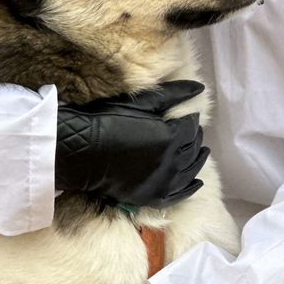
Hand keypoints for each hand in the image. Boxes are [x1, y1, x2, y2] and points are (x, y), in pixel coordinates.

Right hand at [55, 80, 209, 207]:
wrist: (83, 151)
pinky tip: (197, 182)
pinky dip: (190, 187)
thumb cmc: (110, 120)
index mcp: (171, 136)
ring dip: (197, 160)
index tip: (190, 117)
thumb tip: (200, 87)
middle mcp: (172, 161)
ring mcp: (163, 181)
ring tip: (200, 152)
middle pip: (192, 149)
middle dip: (195, 139)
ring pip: (190, 170)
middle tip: (194, 133)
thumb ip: (174, 94)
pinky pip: (179, 194)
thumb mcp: (143, 102)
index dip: (192, 121)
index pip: (191, 128)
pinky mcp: (153, 196)